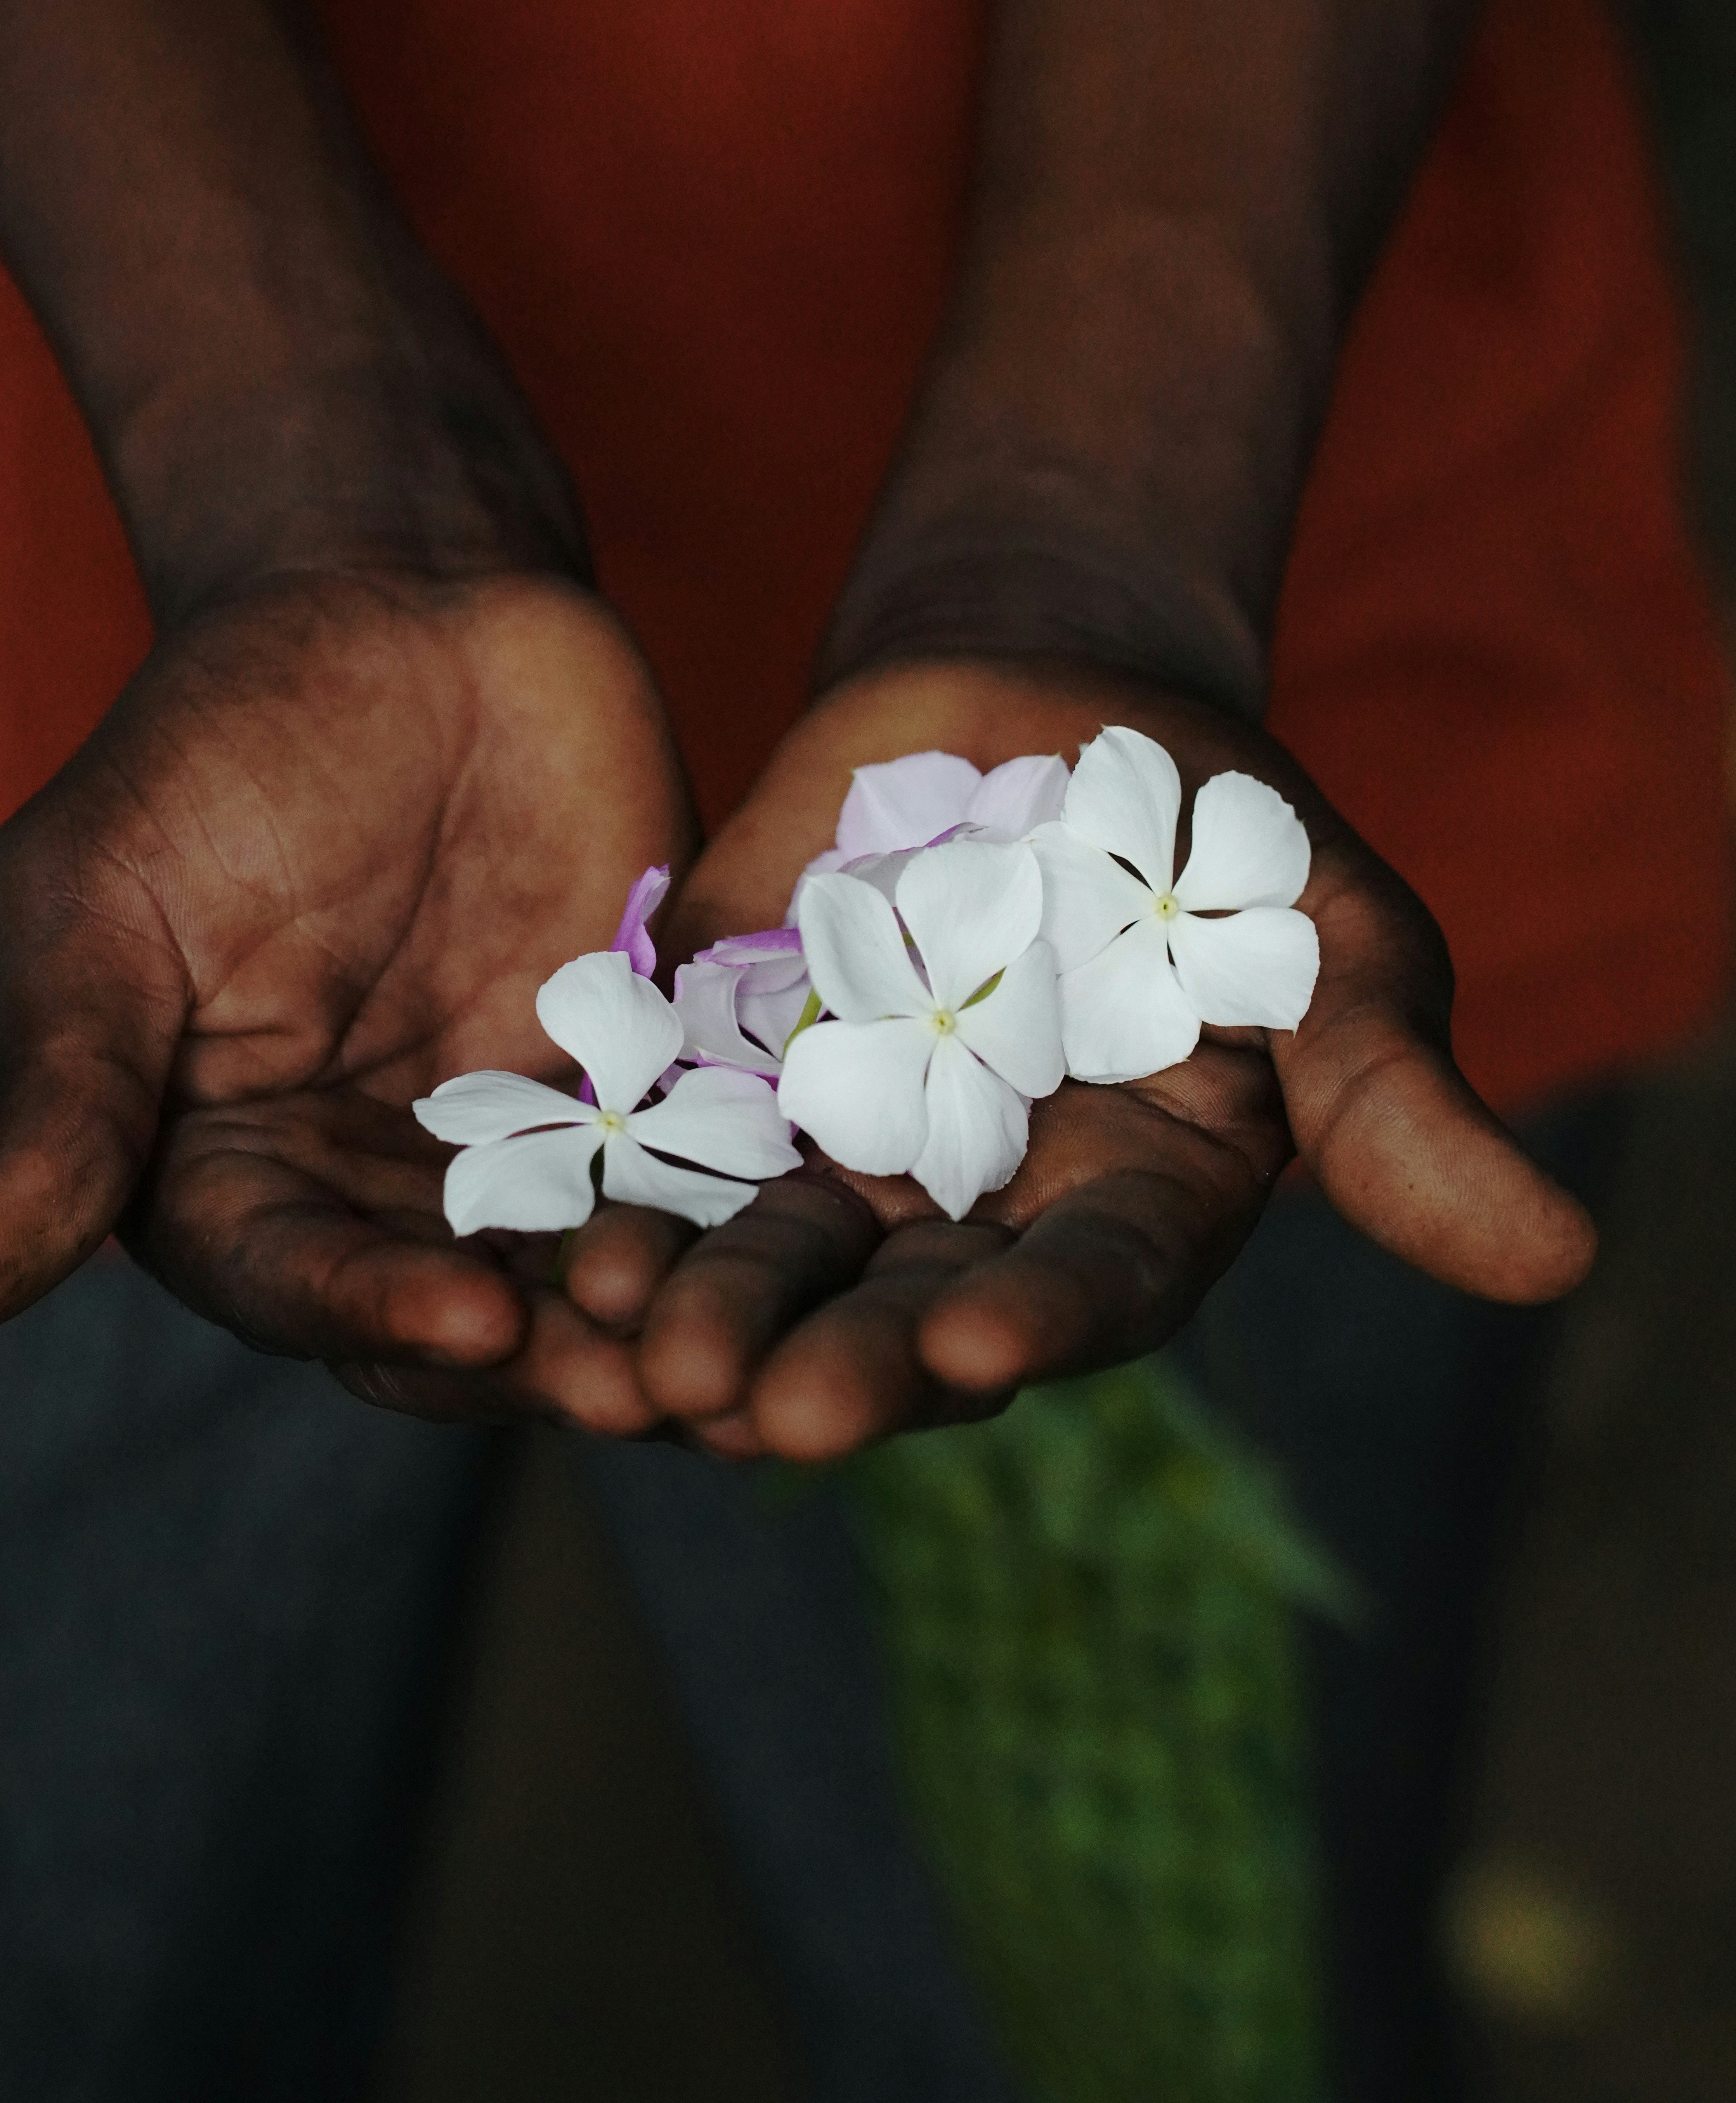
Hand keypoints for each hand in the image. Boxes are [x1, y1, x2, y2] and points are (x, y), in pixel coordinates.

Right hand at [0, 566, 692, 1414]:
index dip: (372, 1306)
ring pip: (591, 1263)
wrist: (399, 597)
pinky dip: (753, 1206)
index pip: (294, 1279)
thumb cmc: (213, 739)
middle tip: (642, 1386)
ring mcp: (520, 1128)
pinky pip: (701, 1157)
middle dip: (547, 1355)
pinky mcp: (642, 1062)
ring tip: (747, 1351)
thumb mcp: (99, 907)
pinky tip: (829, 1242)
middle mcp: (377, 1177)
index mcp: (231, 1166)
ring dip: (665, 1314)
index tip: (466, 1317)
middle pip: (459, 1309)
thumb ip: (67, 1099)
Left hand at [540, 657, 1594, 1460]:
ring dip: (698, 1312)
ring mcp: (844, 1161)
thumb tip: (1557, 1260)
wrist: (1042, 695)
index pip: (1092, 1289)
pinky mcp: (730, 1084)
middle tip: (762, 1407)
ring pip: (765, 1265)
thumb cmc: (1218, 831)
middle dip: (839, 1361)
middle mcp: (979, 1222)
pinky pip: (665, 1164)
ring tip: (625, 1347)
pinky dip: (611, 1200)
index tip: (986, 1338)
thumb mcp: (1327, 944)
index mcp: (1129, 1213)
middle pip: (907, 1315)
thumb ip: (1394, 1101)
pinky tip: (546, 1238)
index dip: (1044, 1318)